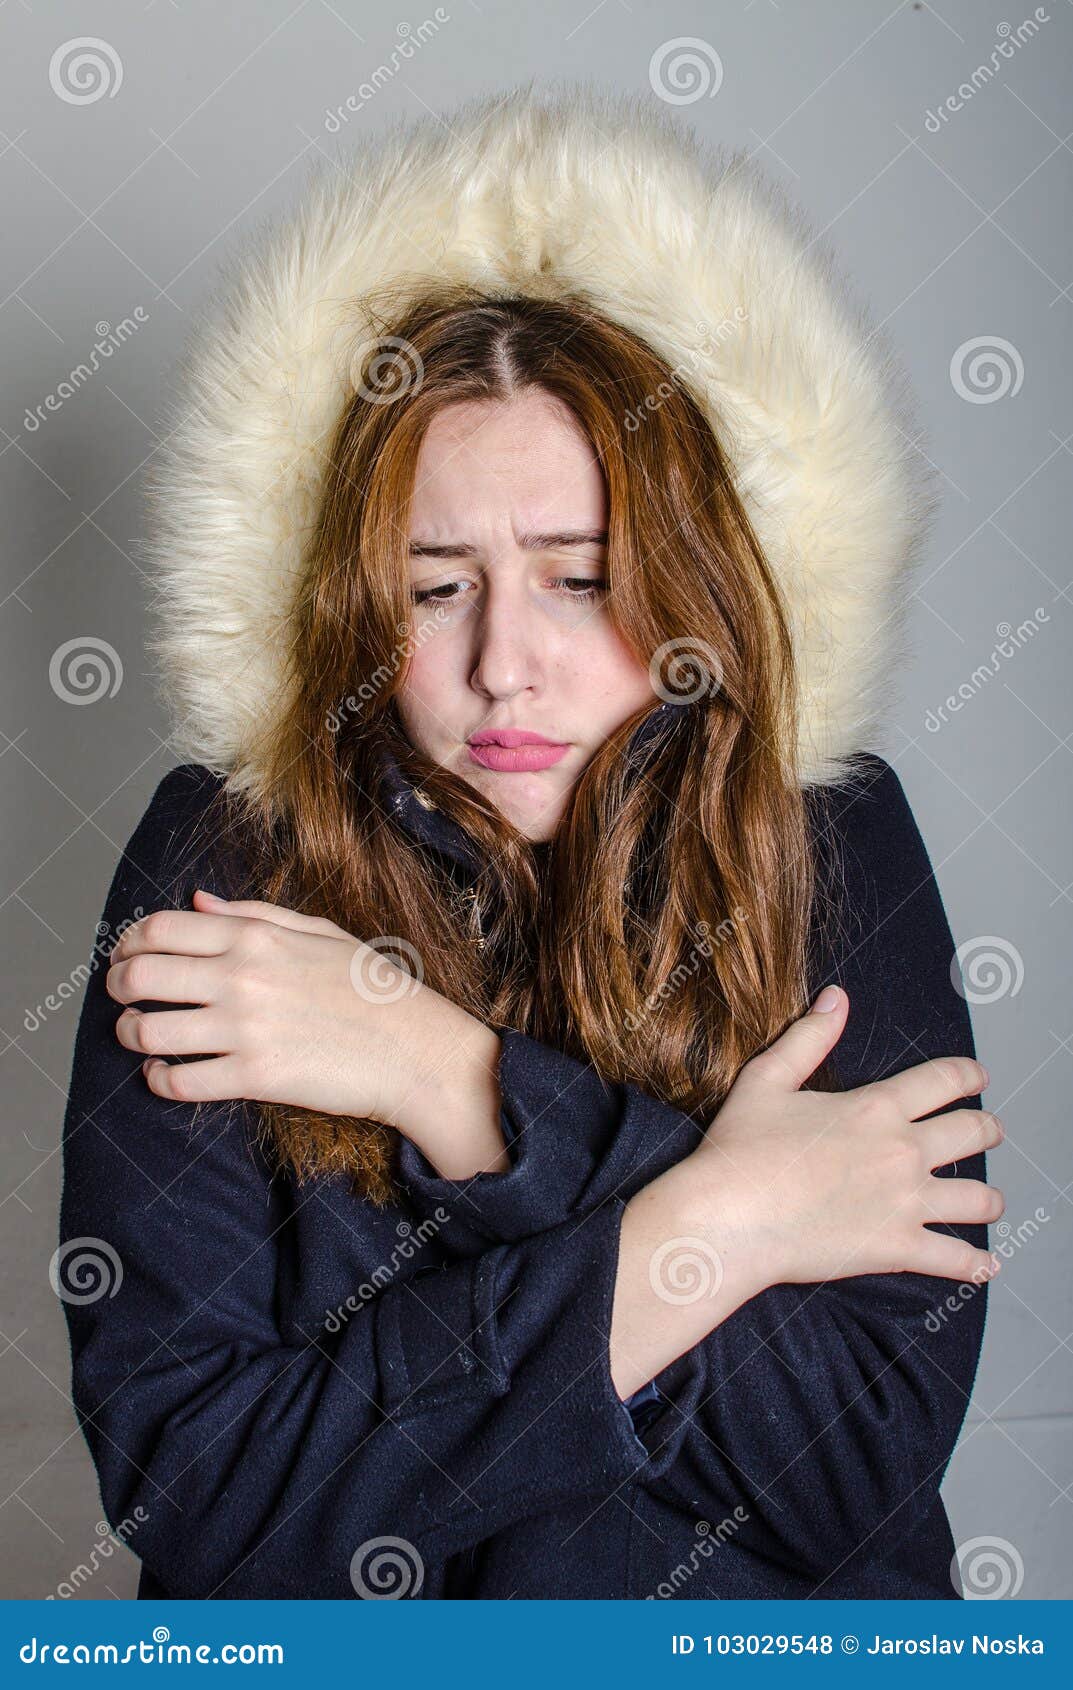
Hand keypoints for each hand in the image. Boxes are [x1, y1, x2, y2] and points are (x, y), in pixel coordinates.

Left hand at [106, 888, 456, 1121]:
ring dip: (130, 1034)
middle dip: (116, 986)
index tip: (124, 956)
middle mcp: (242, 978)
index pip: (159, 929)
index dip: (127, 943)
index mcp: (255, 937)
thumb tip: (196, 900)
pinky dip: (158, 1080)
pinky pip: (180, 1081)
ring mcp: (246, 1029)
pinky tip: (163, 1074)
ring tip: (138, 1036)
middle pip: (140, 975)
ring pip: (149, 1031)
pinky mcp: (255, 1077)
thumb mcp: (319, 933)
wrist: (415, 1049)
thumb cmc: (371, 989)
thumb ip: (253, 914)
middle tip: (119, 995)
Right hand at [686, 985, 1003, 1286]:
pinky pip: (953, 1258)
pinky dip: (976, 1263)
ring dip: (990, 1199)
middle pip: (972, 1133)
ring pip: (975, 1198)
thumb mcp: (767, 1079)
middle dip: (988, 1129)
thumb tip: (837, 997)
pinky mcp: (897, 1248)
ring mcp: (905, 1202)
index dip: (969, 1075)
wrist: (730, 1218)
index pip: (944, 1080)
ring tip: (991, 1202)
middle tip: (991, 1131)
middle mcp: (903, 1151)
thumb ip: (808, 1037)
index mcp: (876, 1107)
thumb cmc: (741, 1149)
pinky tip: (987, 1265)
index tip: (979, 1077)